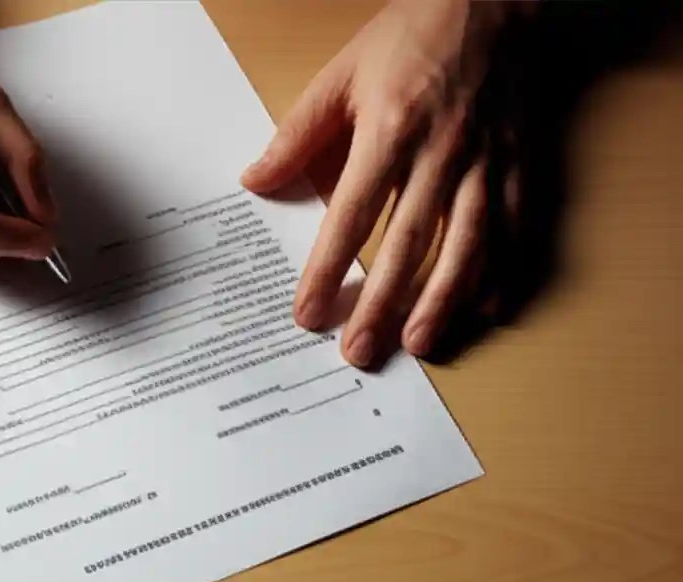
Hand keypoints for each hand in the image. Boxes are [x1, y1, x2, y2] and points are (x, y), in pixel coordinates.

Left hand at [241, 0, 520, 364]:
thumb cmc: (411, 36)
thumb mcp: (342, 76)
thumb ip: (297, 135)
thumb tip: (254, 181)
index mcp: (391, 131)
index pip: (352, 215)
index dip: (329, 268)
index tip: (309, 312)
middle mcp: (442, 154)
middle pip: (409, 244)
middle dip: (382, 305)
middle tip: (358, 351)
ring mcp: (487, 161)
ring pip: (468, 246)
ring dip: (443, 302)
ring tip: (420, 344)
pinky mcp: (521, 163)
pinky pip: (516, 228)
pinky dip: (503, 272)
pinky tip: (486, 310)